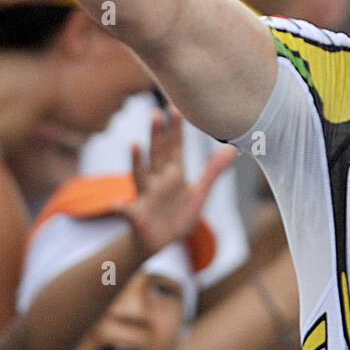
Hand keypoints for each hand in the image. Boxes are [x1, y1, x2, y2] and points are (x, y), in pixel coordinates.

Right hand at [120, 108, 236, 256]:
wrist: (159, 242)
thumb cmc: (178, 214)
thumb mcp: (199, 193)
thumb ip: (213, 171)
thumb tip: (233, 148)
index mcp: (174, 174)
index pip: (175, 147)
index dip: (176, 129)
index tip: (176, 107)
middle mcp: (158, 180)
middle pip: (157, 154)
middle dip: (157, 135)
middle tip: (156, 112)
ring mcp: (146, 195)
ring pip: (141, 175)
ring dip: (137, 160)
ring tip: (135, 144)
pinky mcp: (137, 214)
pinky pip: (127, 211)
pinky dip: (121, 207)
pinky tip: (116, 204)